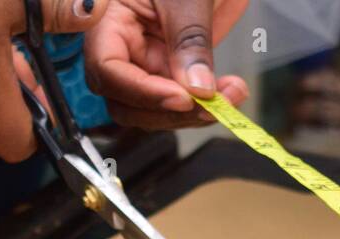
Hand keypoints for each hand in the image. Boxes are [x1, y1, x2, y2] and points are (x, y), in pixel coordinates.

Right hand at [84, 0, 249, 129]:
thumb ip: (189, 39)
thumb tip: (196, 88)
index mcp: (110, 22)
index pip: (108, 69)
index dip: (142, 92)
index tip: (181, 98)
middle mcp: (124, 49)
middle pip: (126, 102)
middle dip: (169, 112)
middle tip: (211, 105)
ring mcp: (148, 63)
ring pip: (154, 111)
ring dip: (192, 115)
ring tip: (231, 95)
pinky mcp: (173, 72)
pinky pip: (182, 104)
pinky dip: (206, 106)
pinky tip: (231, 93)